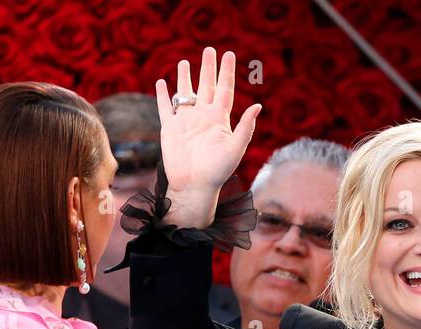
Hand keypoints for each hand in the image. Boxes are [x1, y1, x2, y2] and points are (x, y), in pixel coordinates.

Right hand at [155, 49, 261, 228]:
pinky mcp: (170, 129)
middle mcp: (203, 117)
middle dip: (207, 68)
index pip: (224, 90)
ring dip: (184, 78)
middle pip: (206, 86)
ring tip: (184, 62)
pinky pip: (165, 108)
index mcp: (219, 119)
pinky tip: (162, 83)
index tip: (228, 54)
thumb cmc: (218, 171)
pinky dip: (162, 95)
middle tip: (209, 50)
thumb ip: (245, 127)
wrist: (194, 187)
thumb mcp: (235, 148)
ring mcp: (186, 122)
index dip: (226, 72)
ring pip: (185, 93)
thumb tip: (258, 105)